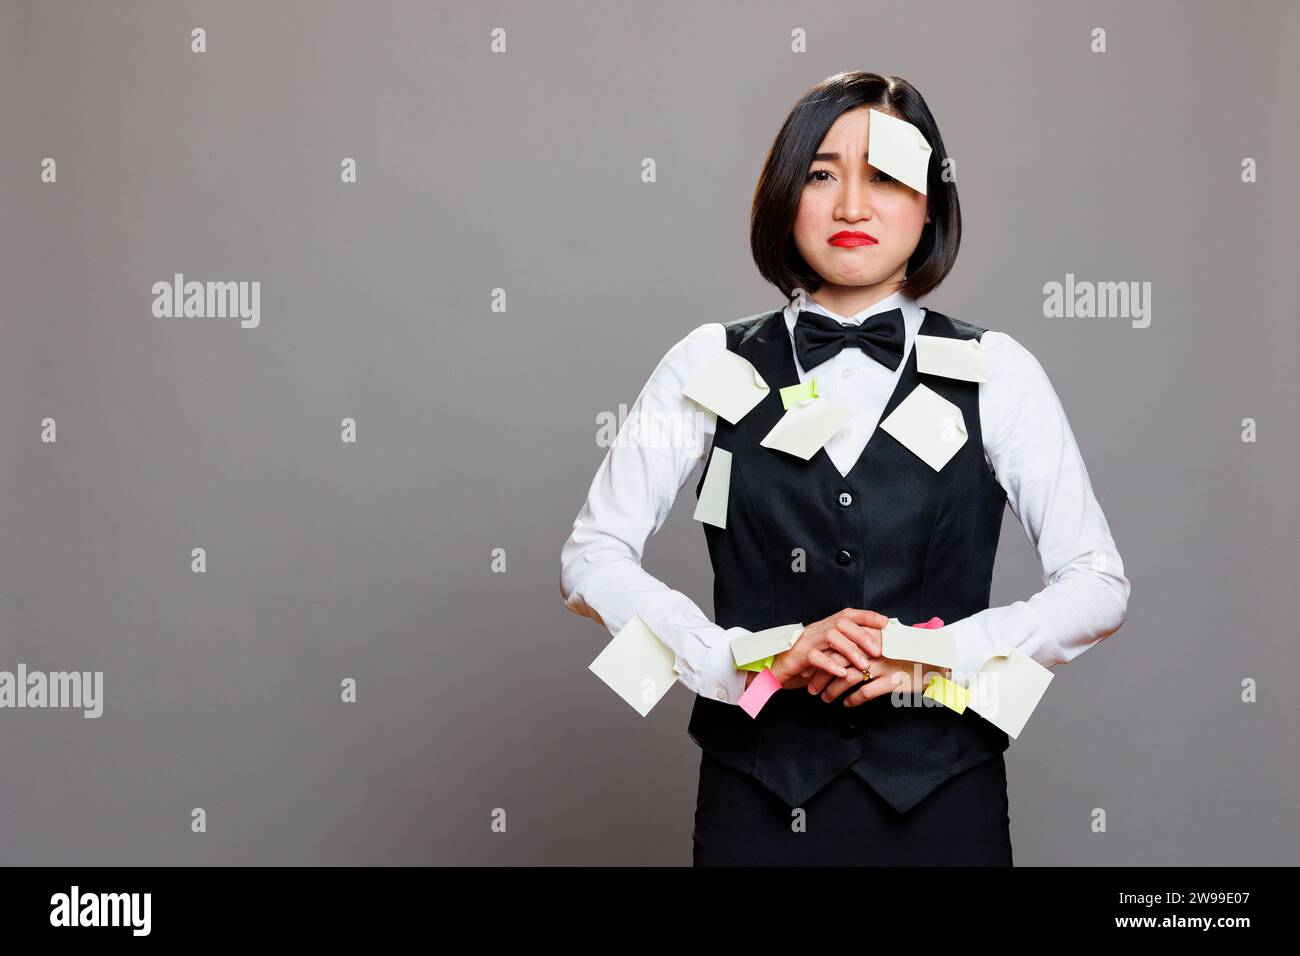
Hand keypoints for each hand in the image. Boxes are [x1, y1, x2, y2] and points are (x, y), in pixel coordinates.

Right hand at [764, 609, 887, 689]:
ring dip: (850, 650)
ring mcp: (807, 641)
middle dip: (863, 635)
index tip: (886, 622)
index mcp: (825, 626)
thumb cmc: (806, 663)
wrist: (776, 670)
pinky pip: (815, 657)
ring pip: (831, 637)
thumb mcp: (828, 653)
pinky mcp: (798, 656)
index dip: (867, 616)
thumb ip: (846, 648)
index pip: (848, 614)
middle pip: (842, 623)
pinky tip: (843, 673)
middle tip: (878, 650)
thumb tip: (875, 648)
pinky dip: (830, 665)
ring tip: (864, 665)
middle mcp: (817, 629)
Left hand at [812, 649, 949, 706]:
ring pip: (847, 678)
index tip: (810, 667)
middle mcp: (874, 649)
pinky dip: (853, 700)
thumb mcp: (889, 642)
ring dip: (832, 690)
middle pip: (837, 661)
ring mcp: (883, 665)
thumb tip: (846, 650)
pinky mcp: (892, 681)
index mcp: (870, 636)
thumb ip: (868, 643)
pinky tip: (846, 705)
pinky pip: (866, 692)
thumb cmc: (912, 652)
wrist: (939, 659)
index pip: (838, 645)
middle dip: (820, 676)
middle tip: (810, 688)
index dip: (821, 657)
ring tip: (823, 699)